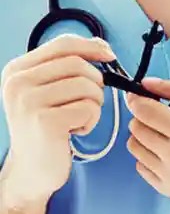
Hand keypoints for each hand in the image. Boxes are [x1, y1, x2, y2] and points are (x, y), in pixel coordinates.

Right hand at [0, 35, 111, 204]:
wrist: (31, 170)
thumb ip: (67, 65)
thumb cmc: (47, 128)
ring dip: (93, 104)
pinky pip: (89, 108)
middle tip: (86, 103)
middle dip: (94, 83)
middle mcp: (17, 83)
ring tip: (76, 119)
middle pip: (79, 64)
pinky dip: (91, 120)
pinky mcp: (45, 121)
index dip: (92, 46)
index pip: (63, 43)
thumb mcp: (48, 90)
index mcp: (16, 70)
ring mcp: (29, 102)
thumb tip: (102, 46)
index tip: (109, 55)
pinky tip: (74, 131)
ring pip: (87, 86)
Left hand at [125, 78, 169, 203]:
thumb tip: (145, 83)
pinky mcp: (165, 188)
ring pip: (134, 147)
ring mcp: (167, 173)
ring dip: (144, 137)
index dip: (137, 101)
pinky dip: (149, 157)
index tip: (139, 98)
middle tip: (161, 118)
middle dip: (143, 118)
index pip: (143, 111)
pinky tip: (168, 154)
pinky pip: (141, 167)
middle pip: (136, 128)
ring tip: (165, 137)